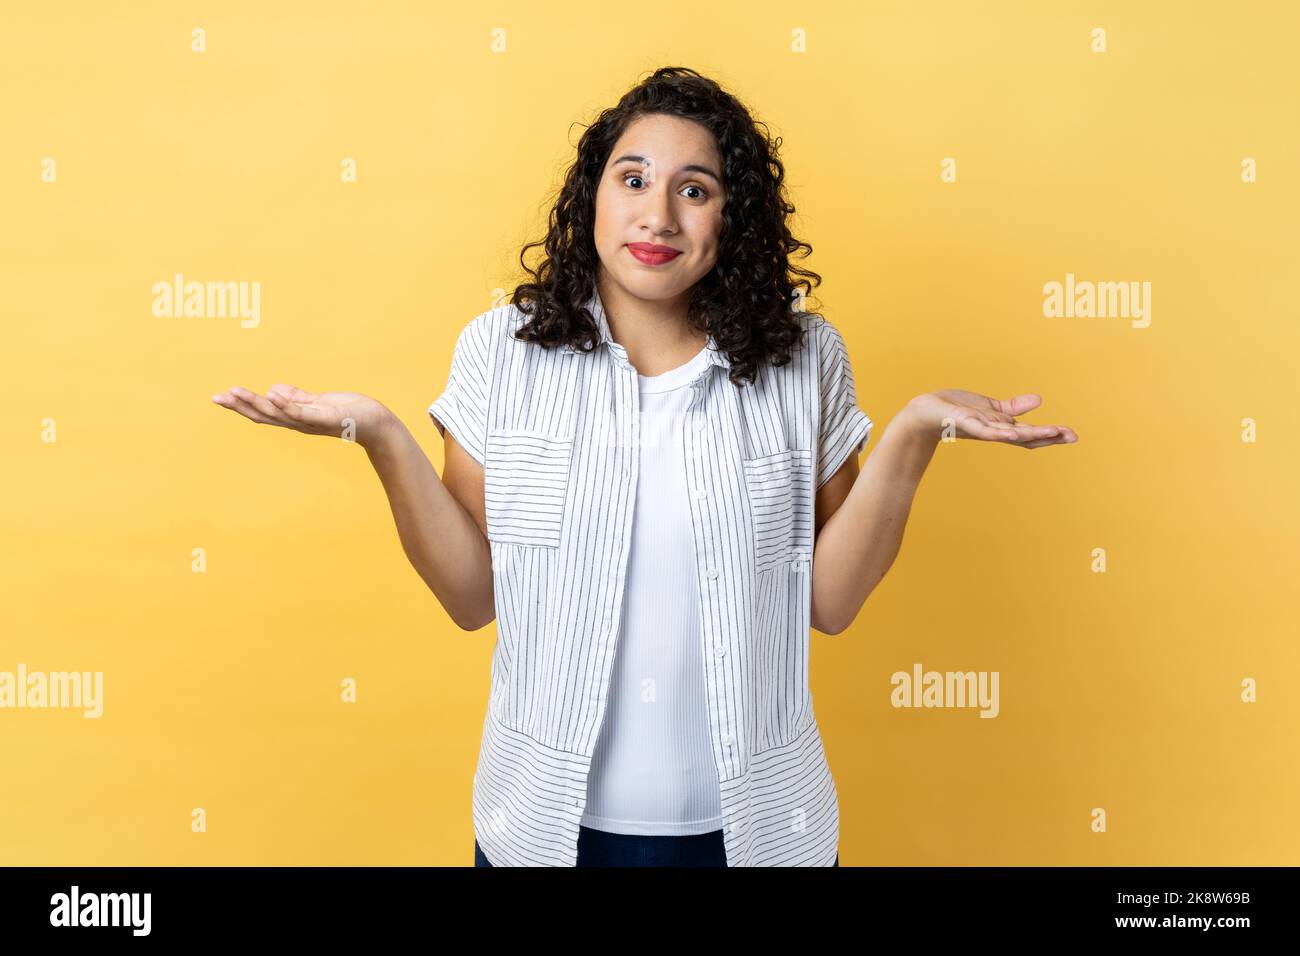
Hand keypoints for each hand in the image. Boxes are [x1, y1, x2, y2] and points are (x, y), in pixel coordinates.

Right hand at [212, 384, 395, 449]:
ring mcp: (312, 422)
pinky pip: (303, 411)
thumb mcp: (319, 403)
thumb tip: (272, 389)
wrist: (376, 423)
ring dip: (256, 402)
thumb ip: (296, 397)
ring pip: (278, 413)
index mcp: (296, 418)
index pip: (264, 412)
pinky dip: (286, 404)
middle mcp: (300, 423)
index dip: (242, 405)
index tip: (221, 397)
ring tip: (235, 392)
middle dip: (240, 406)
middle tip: (217, 398)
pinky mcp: (327, 417)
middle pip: (265, 415)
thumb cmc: (349, 413)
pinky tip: (271, 394)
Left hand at [902, 390, 1076, 448]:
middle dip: (1049, 435)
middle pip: (1026, 436)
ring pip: (1009, 434)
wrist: (925, 413)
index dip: (1050, 434)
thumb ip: (1014, 407)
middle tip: (1072, 436)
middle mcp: (994, 431)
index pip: (1030, 433)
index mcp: (1001, 427)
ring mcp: (981, 428)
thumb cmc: (956, 410)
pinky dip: (999, 431)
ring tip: (1053, 431)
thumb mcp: (990, 408)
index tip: (1072, 435)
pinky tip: (1013, 432)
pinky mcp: (965, 423)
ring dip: (1031, 433)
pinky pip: (985, 429)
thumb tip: (1040, 400)